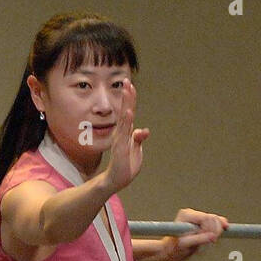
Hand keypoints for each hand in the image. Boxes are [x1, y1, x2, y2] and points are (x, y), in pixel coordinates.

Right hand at [104, 79, 147, 193]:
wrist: (116, 179)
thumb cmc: (126, 165)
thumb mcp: (136, 149)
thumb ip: (139, 138)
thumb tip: (144, 130)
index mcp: (125, 132)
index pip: (128, 112)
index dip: (130, 99)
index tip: (130, 85)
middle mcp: (121, 133)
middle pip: (125, 111)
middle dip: (127, 96)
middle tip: (127, 81)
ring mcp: (120, 139)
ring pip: (124, 118)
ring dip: (126, 104)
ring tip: (128, 91)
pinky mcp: (121, 147)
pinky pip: (124, 132)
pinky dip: (127, 122)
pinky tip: (129, 112)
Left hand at [164, 208, 228, 259]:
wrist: (169, 250)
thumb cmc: (173, 248)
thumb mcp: (186, 245)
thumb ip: (199, 239)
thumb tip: (213, 236)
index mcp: (186, 215)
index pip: (207, 218)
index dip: (213, 228)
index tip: (213, 240)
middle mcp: (191, 213)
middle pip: (212, 217)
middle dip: (215, 230)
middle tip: (213, 241)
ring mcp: (196, 216)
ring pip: (214, 220)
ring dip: (216, 231)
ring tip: (211, 241)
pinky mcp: (200, 222)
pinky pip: (213, 222)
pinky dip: (217, 229)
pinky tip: (220, 232)